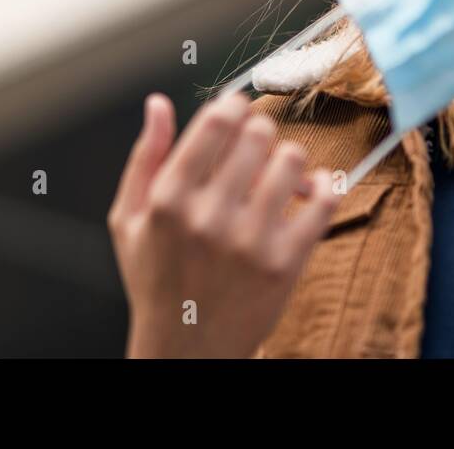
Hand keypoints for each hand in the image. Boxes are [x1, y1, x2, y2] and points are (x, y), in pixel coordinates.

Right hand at [108, 92, 340, 357]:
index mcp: (168, 199)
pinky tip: (311, 191)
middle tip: (257, 147)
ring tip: (280, 174)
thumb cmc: (158, 280)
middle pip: (258, 133)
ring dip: (289, 159)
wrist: (186, 350)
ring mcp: (250, 241)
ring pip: (292, 160)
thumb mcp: (128, 220)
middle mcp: (209, 217)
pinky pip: (324, 202)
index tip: (238, 108)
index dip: (234, 104)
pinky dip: (325, 187)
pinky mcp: (285, 263)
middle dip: (261, 131)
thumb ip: (145, 156)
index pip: (216, 121)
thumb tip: (158, 103)